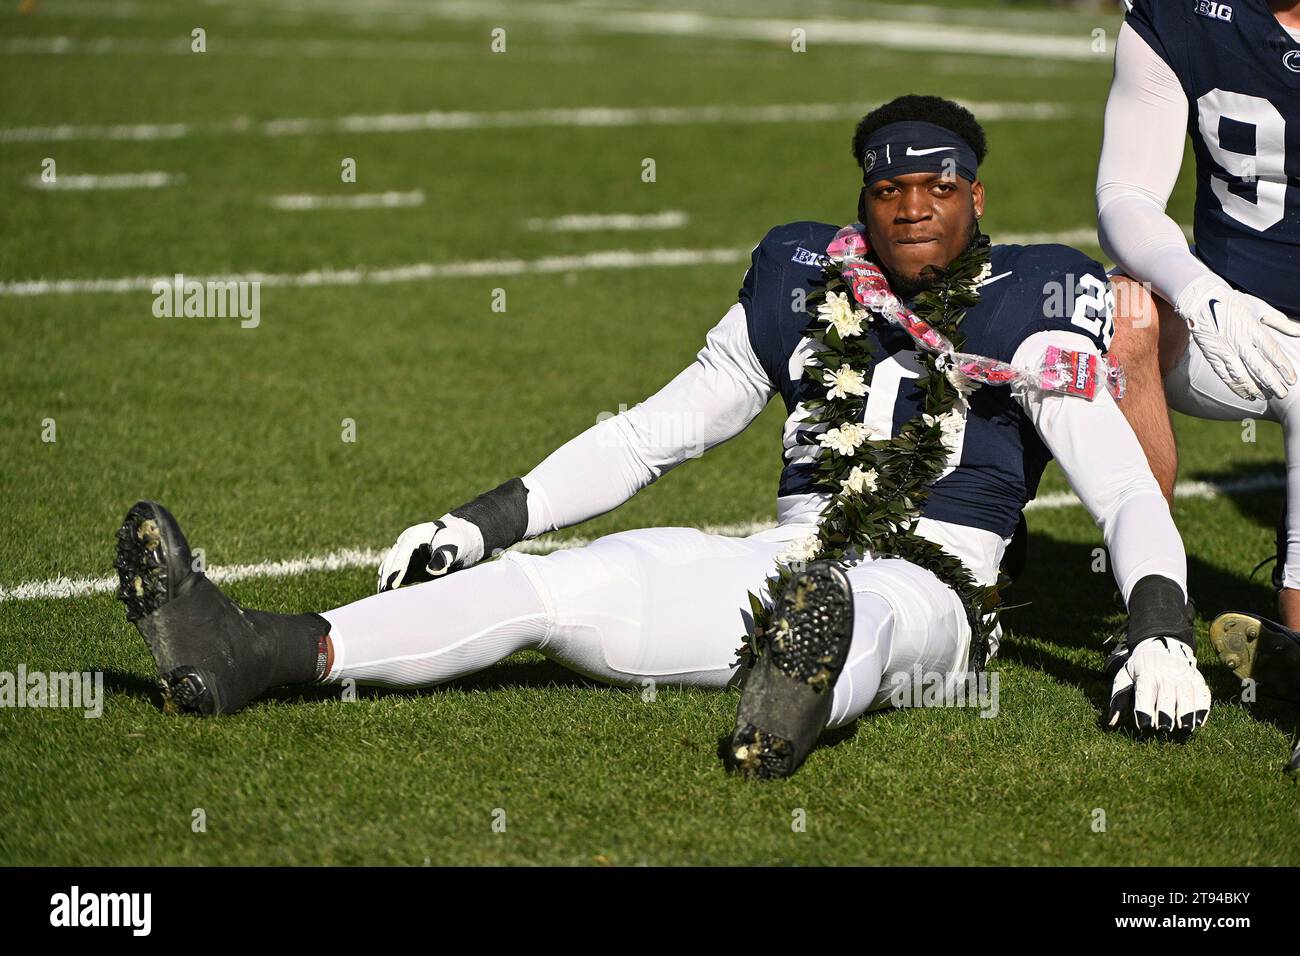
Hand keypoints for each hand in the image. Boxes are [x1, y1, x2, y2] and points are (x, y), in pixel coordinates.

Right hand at [377, 514, 484, 592]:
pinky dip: (391, 584)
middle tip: (383, 595)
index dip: (397, 569)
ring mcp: (404, 555)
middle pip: (391, 562)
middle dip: (387, 578)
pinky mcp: (407, 565)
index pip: (402, 554)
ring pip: (390, 569)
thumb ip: (443, 556)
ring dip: (386, 582)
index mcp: (413, 536)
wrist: (460, 540)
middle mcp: (404, 545)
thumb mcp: (453, 546)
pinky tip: (388, 598)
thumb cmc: (456, 541)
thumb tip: (432, 570)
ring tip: (382, 599)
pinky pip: (396, 576)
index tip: (392, 585)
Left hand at [1105, 637, 1210, 735]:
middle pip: (1167, 696)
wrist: (1159, 644)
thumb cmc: (1139, 667)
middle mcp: (1165, 674)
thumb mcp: (1124, 677)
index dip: (1144, 710)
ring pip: (1187, 695)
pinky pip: (1202, 693)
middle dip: (1166, 714)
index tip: (1144, 726)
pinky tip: (1199, 721)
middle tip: (1164, 729)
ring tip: (1185, 728)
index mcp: (1145, 675)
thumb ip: (1118, 699)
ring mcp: (1183, 675)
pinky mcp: (1196, 677)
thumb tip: (1111, 722)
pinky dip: (1203, 707)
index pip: (1144, 694)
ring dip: (1187, 712)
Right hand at [1176, 274, 1299, 400]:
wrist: (1201, 301)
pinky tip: (1245, 394)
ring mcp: (1224, 350)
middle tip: (1282, 394)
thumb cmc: (1234, 302)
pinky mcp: (1212, 355)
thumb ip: (1280, 322)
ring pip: (1240, 374)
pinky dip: (1235, 386)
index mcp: (1252, 329)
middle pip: (1258, 367)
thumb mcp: (1259, 308)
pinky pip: (1225, 375)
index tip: (1291, 380)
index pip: (1271, 352)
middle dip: (1272, 383)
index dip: (1283, 368)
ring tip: (1264, 397)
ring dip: (1254, 388)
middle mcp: (1239, 342)